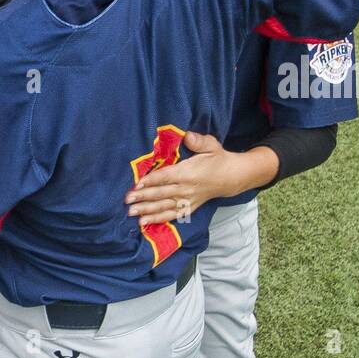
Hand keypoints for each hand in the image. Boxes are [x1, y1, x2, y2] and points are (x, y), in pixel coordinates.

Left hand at [124, 132, 253, 225]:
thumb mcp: (211, 146)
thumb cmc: (217, 159)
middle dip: (143, 197)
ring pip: (164, 207)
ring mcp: (187, 200)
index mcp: (189, 173)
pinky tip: (143, 222)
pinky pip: (171, 215)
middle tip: (127, 199)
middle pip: (162, 193)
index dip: (152, 180)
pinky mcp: (188, 208)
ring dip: (146, 210)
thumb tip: (187, 135)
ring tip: (131, 213)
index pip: (167, 177)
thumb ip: (198, 140)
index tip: (137, 184)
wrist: (231, 177)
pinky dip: (157, 220)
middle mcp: (186, 189)